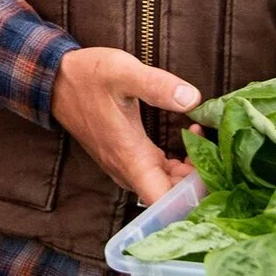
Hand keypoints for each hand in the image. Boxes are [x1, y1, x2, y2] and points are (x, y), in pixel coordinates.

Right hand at [51, 45, 200, 205]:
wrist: (53, 80)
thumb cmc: (87, 76)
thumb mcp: (123, 72)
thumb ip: (157, 85)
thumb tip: (194, 99)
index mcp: (131, 159)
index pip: (164, 203)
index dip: (193, 198)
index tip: (216, 176)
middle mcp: (128, 170)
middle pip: (170, 198)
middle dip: (199, 182)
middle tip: (222, 153)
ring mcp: (125, 166)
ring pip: (164, 186)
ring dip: (189, 173)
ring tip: (208, 143)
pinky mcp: (126, 157)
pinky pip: (157, 174)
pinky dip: (177, 165)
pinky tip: (188, 139)